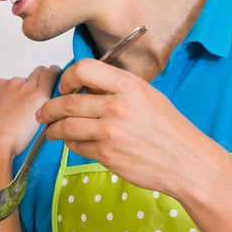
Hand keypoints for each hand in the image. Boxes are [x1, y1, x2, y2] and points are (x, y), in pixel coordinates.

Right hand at [0, 65, 60, 158]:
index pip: (18, 83)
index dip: (25, 92)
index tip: (29, 101)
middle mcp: (12, 83)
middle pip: (31, 77)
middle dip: (37, 84)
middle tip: (44, 96)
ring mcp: (26, 88)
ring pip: (43, 74)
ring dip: (49, 79)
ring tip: (59, 86)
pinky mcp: (38, 95)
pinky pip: (52, 77)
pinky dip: (58, 78)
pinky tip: (64, 84)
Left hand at [37, 58, 219, 193]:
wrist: (187, 162)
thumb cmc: (171, 131)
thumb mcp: (147, 97)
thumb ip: (117, 90)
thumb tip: (86, 89)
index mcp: (129, 86)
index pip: (83, 69)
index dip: (67, 77)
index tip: (64, 86)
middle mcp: (117, 106)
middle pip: (68, 101)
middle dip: (50, 107)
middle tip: (44, 112)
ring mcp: (110, 132)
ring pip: (67, 126)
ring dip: (54, 129)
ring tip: (51, 130)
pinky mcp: (107, 155)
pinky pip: (77, 146)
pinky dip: (70, 144)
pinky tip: (72, 143)